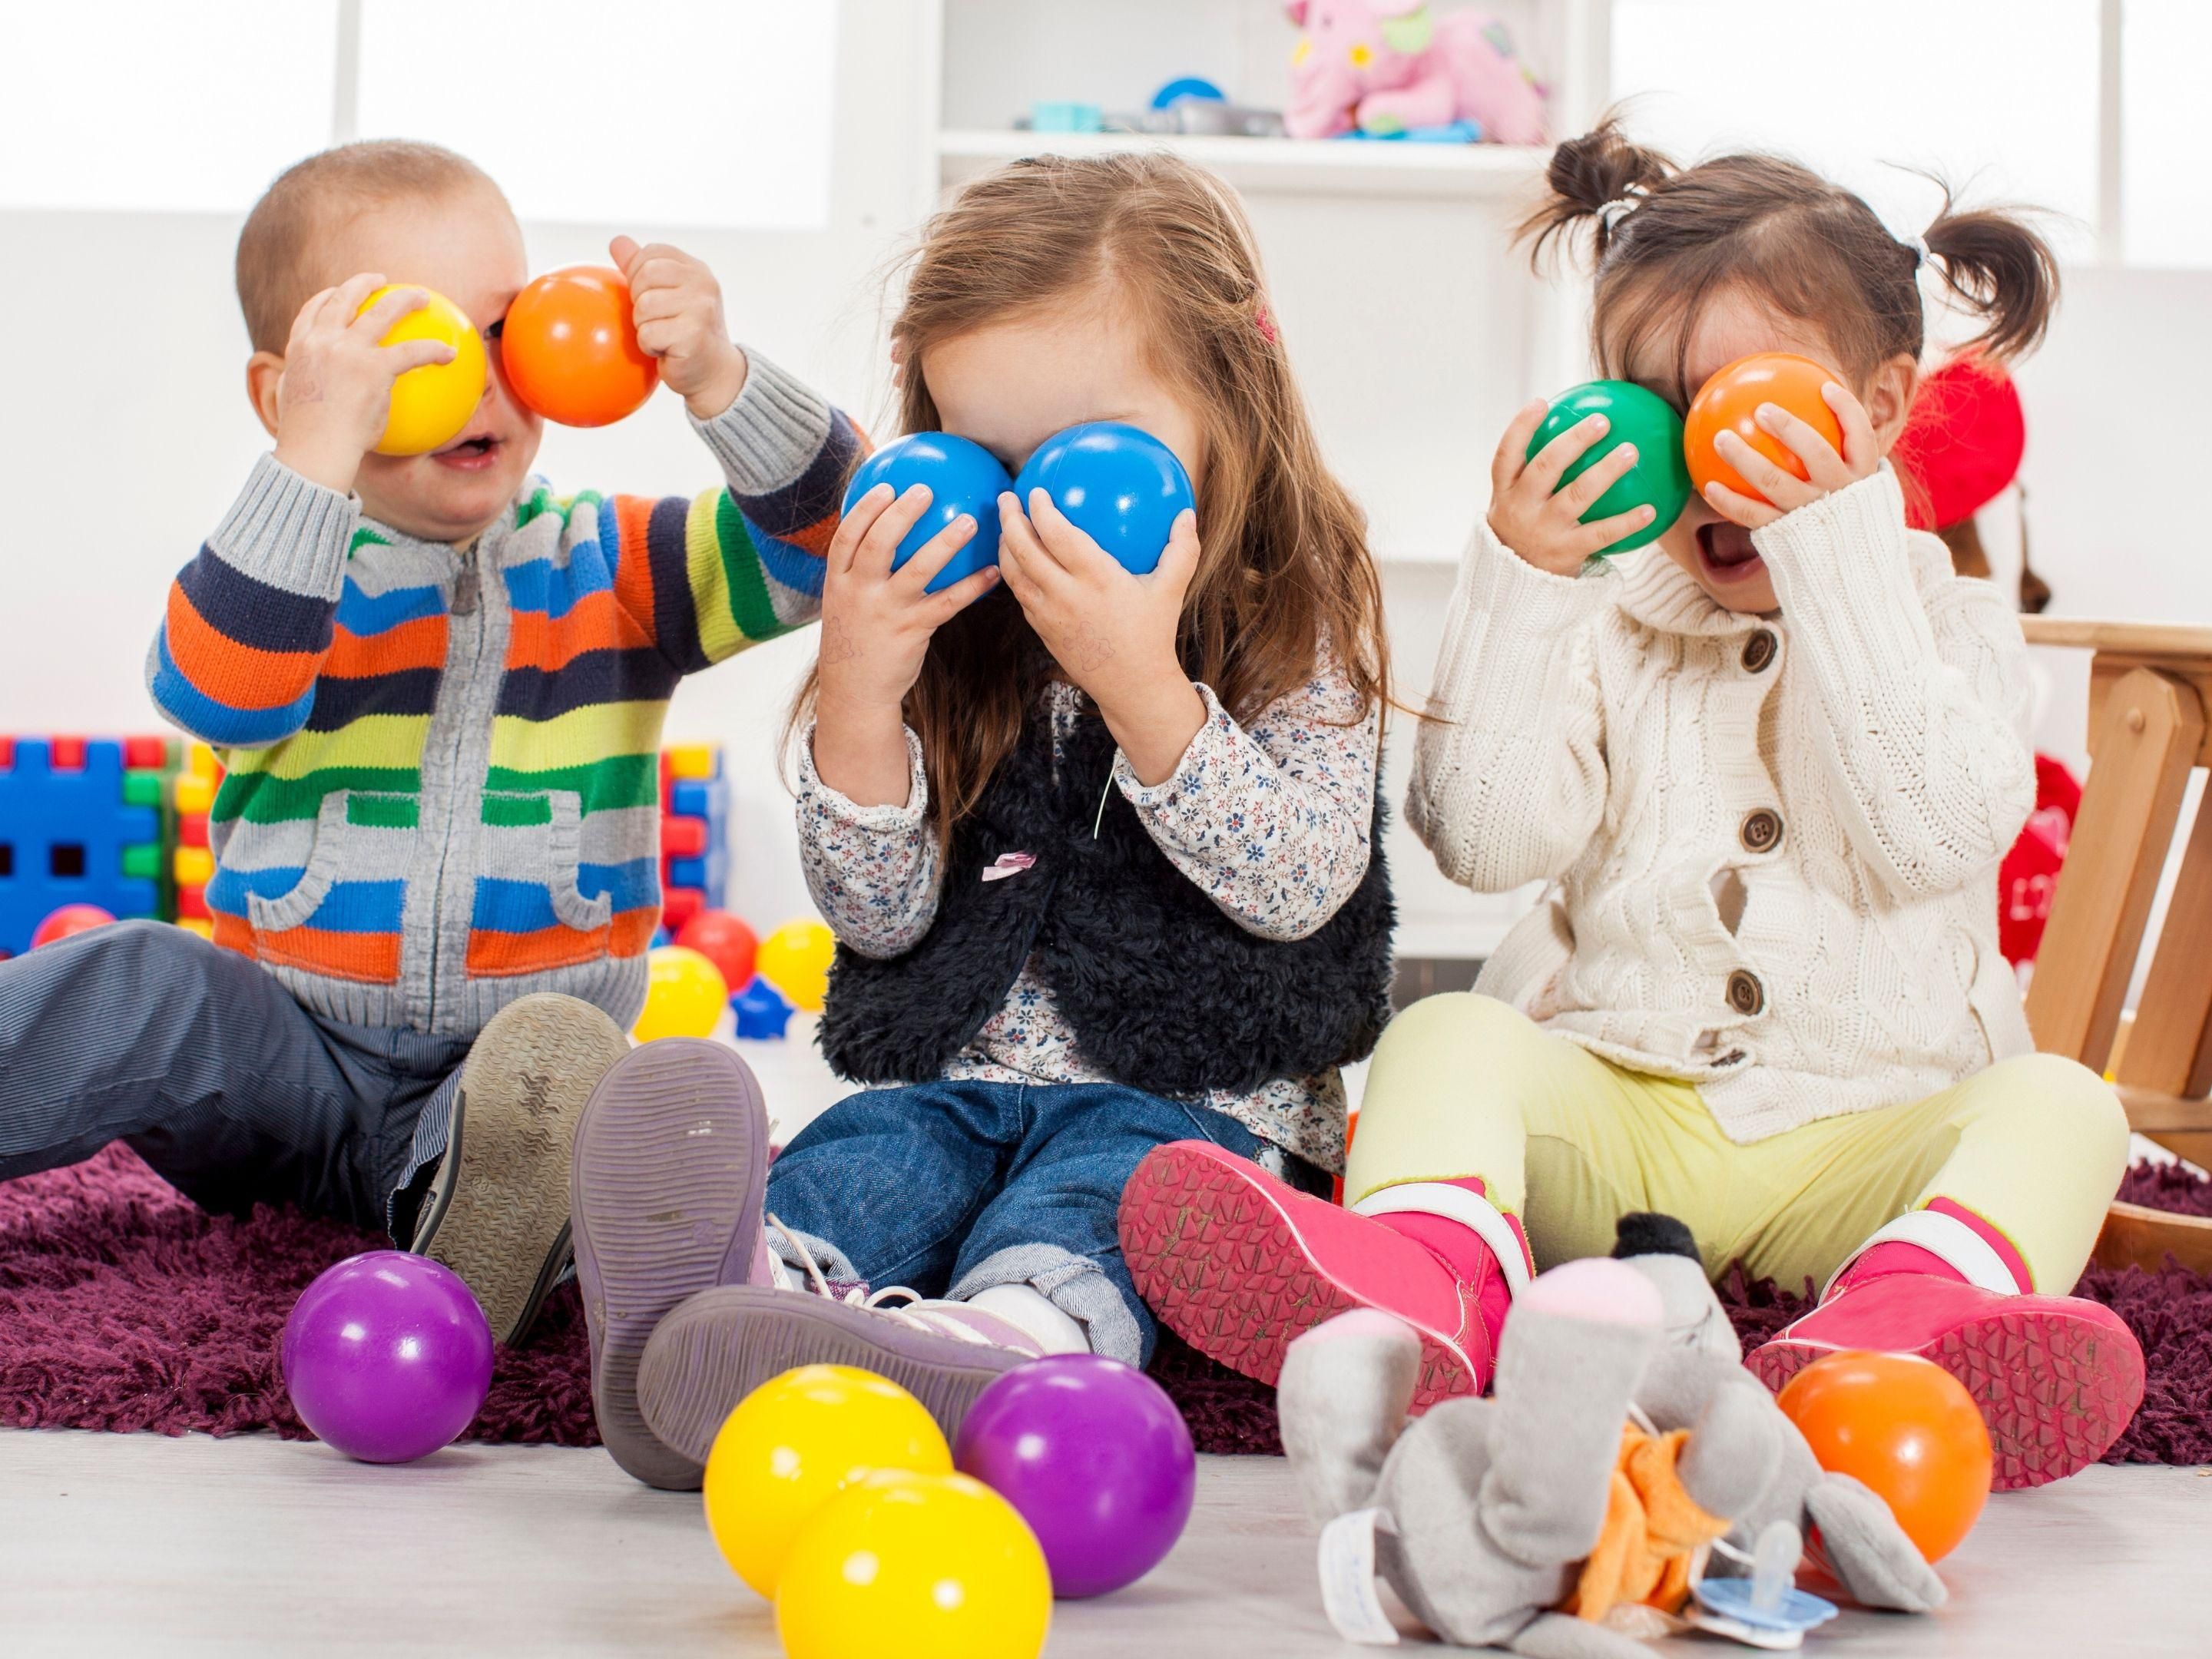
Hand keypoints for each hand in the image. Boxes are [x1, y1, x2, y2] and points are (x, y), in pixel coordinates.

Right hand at [271, 274, 455, 493]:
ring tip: (422, 297)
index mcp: (299, 347)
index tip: (339, 292)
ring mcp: (347, 350)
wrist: (314, 449)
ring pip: (382, 312)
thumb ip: (304, 388)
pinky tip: (449, 353)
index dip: (328, 297)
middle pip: (344, 298)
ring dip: (405, 300)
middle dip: (363, 283)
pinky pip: (412, 351)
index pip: (312, 311)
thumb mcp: (293, 403)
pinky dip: (433, 350)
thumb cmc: (307, 439)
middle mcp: (321, 340)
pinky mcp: (374, 367)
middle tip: (380, 280)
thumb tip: (317, 396)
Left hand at [610, 235, 747, 419]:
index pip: (650, 254)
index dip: (638, 275)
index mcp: (696, 269)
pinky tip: (666, 351)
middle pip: (645, 276)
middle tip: (656, 320)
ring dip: (643, 327)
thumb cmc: (686, 333)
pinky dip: (649, 347)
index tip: (652, 297)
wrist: (714, 374)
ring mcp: (701, 308)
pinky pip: (648, 334)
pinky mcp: (693, 335)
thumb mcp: (666, 294)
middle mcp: (703, 284)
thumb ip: (641, 267)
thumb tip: (617, 241)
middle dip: (639, 301)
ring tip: (663, 336)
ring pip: (644, 306)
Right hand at [812, 481, 1001, 806]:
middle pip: (878, 543)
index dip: (865, 509)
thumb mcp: (844, 605)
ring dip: (946, 543)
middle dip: (901, 513)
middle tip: (925, 491)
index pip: (846, 537)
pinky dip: (972, 586)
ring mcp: (885, 612)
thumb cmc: (855, 642)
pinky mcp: (912, 631)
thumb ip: (858, 575)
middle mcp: (859, 593)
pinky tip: (993, 572)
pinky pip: (947, 603)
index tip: (885, 486)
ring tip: (970, 522)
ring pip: (918, 569)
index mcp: (838, 583)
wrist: (855, 691)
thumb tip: (882, 539)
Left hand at [997, 489, 1205, 784]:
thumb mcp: (1171, 591)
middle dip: (1009, 519)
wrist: (1132, 687)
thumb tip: (1187, 513)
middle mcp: (1066, 595)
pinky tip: (1016, 562)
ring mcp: (1049, 615)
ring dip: (1004, 546)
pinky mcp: (1041, 631)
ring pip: (1013, 574)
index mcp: (1096, 579)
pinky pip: (1020, 595)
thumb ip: (1182, 550)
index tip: (1036, 491)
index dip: (1041, 510)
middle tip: (1006, 498)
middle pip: (1023, 550)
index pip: (1057, 535)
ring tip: (1005, 526)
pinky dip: (1013, 573)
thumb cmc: (1154, 635)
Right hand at [1485, 399, 1654, 575]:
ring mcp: (1543, 530)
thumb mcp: (1515, 506)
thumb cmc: (1524, 533)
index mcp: (1504, 493)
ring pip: (1576, 495)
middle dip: (1574, 440)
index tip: (1542, 402)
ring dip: (1605, 471)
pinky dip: (1628, 521)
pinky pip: (1602, 533)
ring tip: (1630, 451)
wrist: (1515, 588)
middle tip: (1602, 420)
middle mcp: (1521, 509)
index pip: (1506, 454)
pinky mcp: (1566, 552)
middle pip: (1546, 467)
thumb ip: (1532, 476)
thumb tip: (1572, 433)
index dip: (1521, 427)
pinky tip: (1651, 510)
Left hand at [1702, 381, 1877, 528]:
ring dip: (1744, 458)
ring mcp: (1810, 513)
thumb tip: (1819, 415)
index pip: (1861, 435)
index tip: (1824, 387)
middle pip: (1815, 452)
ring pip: (1775, 481)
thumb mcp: (1857, 489)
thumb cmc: (1844, 517)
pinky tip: (1707, 486)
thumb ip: (1842, 458)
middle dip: (1788, 428)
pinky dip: (1728, 500)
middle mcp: (1839, 493)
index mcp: (1862, 476)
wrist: (1846, 573)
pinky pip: (1752, 514)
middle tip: (1760, 409)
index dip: (1845, 409)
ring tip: (1720, 438)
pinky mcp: (1785, 533)